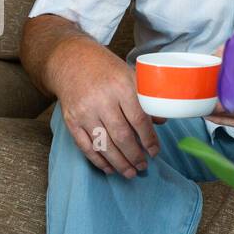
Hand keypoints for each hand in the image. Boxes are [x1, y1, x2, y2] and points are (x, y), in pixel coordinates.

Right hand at [52, 39, 159, 177]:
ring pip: (103, 145)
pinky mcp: (71, 121)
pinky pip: (85, 146)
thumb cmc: (106, 69)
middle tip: (144, 167)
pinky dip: (98, 160)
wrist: (71, 61)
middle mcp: (102, 101)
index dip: (148, 139)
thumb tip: (161, 120)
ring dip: (119, 162)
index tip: (155, 151)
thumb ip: (146, 97)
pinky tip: (109, 168)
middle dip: (134, 155)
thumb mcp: (130, 75)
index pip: (138, 119)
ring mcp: (84, 113)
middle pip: (121, 136)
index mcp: (121, 87)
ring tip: (130, 172)